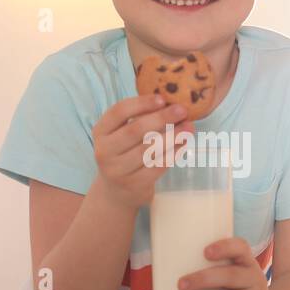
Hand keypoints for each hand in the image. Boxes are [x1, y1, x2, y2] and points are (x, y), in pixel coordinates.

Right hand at [91, 94, 193, 209]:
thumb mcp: (121, 134)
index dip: (141, 103)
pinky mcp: (134, 184)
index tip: (162, 98)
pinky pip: (158, 166)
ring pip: (149, 149)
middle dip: (161, 118)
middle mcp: (104, 151)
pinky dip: (173, 153)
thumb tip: (171, 103)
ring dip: (172, 136)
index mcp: (100, 131)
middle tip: (182, 110)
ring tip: (189, 127)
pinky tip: (183, 144)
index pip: (119, 112)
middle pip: (135, 130)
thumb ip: (140, 118)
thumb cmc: (124, 153)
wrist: (116, 191)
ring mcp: (118, 170)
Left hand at [173, 237, 274, 289]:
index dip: (225, 247)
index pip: (241, 248)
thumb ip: (210, 271)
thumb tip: (165, 268)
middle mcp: (256, 280)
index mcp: (248, 264)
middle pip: (231, 276)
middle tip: (180, 285)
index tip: (205, 252)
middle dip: (203, 280)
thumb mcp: (232, 280)